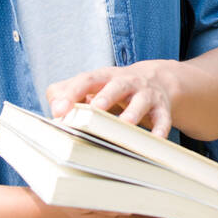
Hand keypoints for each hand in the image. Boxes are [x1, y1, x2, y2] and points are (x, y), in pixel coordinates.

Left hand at [46, 60, 177, 138]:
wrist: (156, 81)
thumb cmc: (113, 88)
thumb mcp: (92, 85)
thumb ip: (67, 92)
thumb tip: (55, 110)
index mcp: (104, 77)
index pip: (86, 80)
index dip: (72, 93)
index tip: (59, 110)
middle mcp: (126, 82)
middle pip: (116, 86)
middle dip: (106, 97)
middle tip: (95, 108)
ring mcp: (146, 95)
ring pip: (141, 102)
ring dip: (133, 113)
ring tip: (125, 124)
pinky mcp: (162, 109)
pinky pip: (163, 119)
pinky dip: (160, 129)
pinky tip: (156, 140)